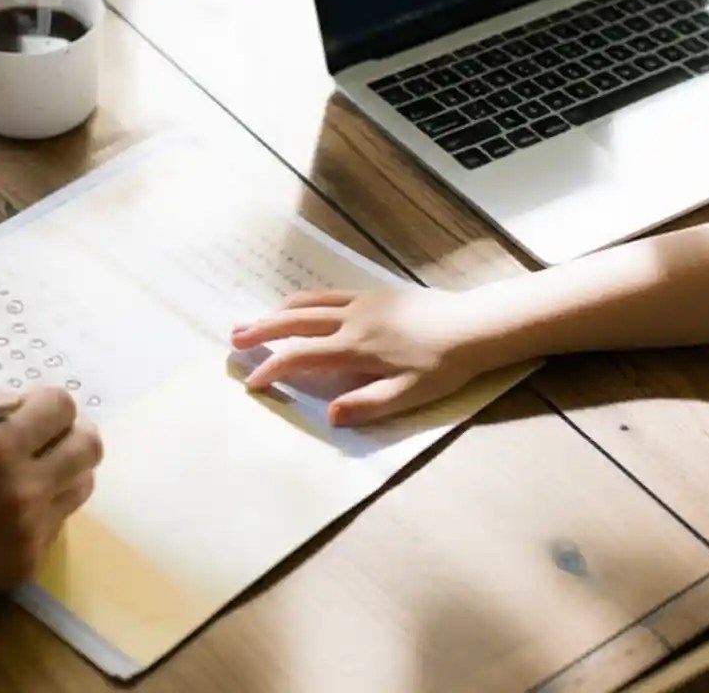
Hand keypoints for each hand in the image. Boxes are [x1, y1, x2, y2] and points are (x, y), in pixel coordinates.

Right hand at [0, 387, 100, 627]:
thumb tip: (29, 403)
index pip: (63, 406)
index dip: (47, 403)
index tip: (32, 410)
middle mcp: (23, 489)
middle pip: (90, 446)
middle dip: (68, 434)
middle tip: (42, 438)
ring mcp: (28, 532)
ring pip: (81, 486)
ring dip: (60, 472)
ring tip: (24, 474)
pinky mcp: (24, 565)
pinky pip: (56, 523)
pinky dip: (40, 511)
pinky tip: (2, 512)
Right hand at [230, 288, 490, 425]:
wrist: (474, 325)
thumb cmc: (444, 365)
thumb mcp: (411, 394)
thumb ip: (369, 405)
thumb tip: (330, 415)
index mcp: (356, 348)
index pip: (302, 357)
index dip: (273, 369)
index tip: (252, 383)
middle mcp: (351, 320)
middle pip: (295, 321)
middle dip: (261, 331)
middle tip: (234, 339)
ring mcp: (360, 302)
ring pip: (307, 303)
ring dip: (276, 312)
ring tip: (253, 322)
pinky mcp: (372, 294)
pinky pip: (326, 294)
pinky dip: (302, 301)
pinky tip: (295, 306)